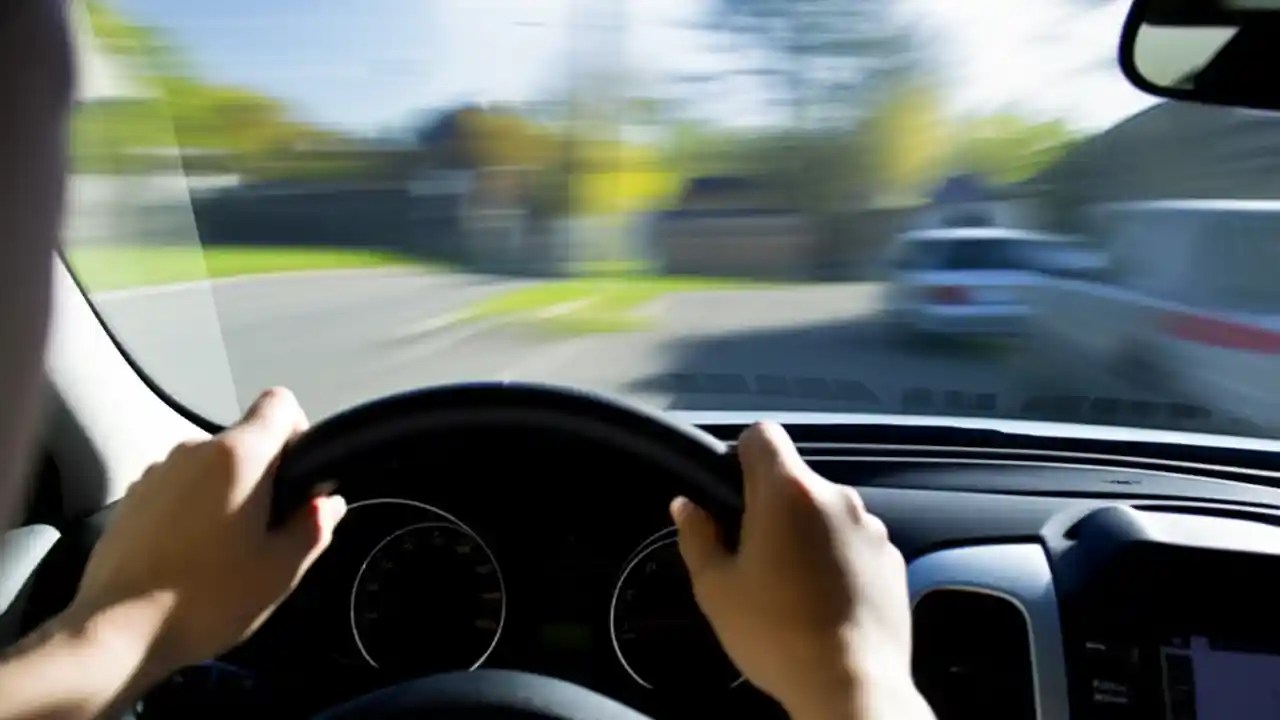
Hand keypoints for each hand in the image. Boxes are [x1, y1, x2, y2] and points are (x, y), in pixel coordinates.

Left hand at [67, 388, 346, 675]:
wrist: (118, 632)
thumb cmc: (207, 599)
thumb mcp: (281, 570)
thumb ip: (315, 526)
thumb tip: (328, 504)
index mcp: (239, 456)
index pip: (279, 402)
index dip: (299, 432)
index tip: (298, 478)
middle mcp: (194, 450)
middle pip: (245, 441)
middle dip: (263, 478)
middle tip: (267, 533)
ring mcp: (156, 472)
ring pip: (210, 469)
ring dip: (225, 496)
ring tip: (224, 553)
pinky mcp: (130, 499)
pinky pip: (177, 491)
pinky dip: (190, 513)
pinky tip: (189, 559)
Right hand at [671, 423, 931, 719]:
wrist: (852, 685)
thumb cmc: (775, 635)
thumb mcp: (716, 589)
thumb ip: (697, 536)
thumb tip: (686, 506)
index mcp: (787, 491)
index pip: (762, 434)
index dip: (742, 455)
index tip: (734, 492)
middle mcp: (836, 496)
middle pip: (795, 479)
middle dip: (774, 506)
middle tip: (756, 557)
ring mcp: (872, 526)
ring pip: (827, 512)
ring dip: (809, 534)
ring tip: (794, 587)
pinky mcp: (893, 557)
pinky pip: (856, 543)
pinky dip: (840, 559)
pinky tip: (827, 602)